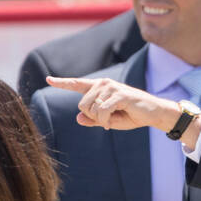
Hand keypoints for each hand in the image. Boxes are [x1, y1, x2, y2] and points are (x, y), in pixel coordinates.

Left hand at [45, 76, 180, 131]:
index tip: (48, 78)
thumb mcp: (108, 120)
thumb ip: (92, 119)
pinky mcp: (119, 94)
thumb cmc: (131, 115)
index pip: (77, 84)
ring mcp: (111, 87)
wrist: (152, 114)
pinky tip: (113, 122)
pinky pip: (102, 111)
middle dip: (92, 117)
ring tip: (114, 117)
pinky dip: (106, 121)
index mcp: (98, 88)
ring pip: (90, 109)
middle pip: (81, 105)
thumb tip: (78, 117)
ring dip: (101, 119)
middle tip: (107, 119)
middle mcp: (103, 83)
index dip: (61, 83)